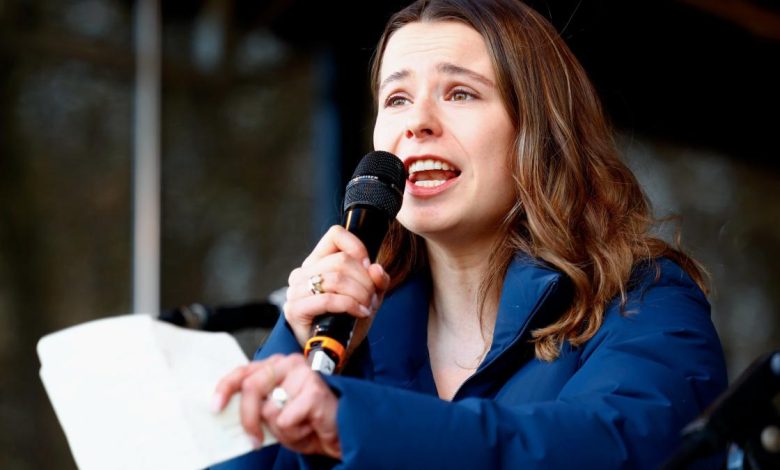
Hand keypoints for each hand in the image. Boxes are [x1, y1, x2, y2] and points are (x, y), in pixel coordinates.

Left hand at [213, 354, 341, 457]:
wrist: (343, 435)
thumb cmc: (310, 423)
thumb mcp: (275, 416)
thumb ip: (256, 408)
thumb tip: (228, 413)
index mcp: (277, 367)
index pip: (243, 371)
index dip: (225, 388)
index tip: (215, 407)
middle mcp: (289, 364)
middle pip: (251, 387)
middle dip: (248, 419)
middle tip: (254, 440)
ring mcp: (303, 374)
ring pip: (269, 409)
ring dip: (281, 431)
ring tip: (299, 428)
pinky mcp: (314, 390)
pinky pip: (285, 419)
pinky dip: (295, 433)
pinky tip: (310, 428)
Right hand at [284, 225, 389, 353]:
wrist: (336, 352)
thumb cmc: (349, 321)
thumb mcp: (369, 297)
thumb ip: (376, 281)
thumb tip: (376, 269)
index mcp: (318, 262)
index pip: (336, 235)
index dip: (358, 248)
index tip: (369, 269)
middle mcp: (303, 273)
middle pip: (341, 260)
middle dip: (364, 281)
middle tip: (372, 298)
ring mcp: (296, 291)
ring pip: (335, 279)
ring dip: (359, 294)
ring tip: (367, 307)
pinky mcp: (295, 309)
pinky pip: (327, 299)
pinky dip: (349, 305)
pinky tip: (360, 313)